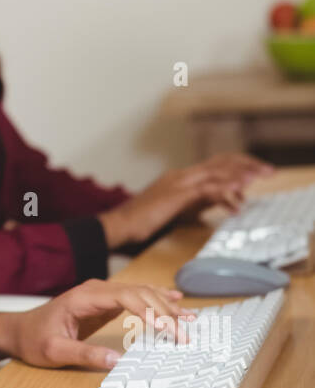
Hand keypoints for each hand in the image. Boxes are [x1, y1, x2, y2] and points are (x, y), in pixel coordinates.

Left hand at [0, 278, 195, 371]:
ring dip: (167, 305)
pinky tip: (176, 301)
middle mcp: (96, 290)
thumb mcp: (53, 352)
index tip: (168, 330)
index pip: (126, 298)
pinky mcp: (105, 301)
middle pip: (140, 293)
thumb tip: (116, 360)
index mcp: (84, 298)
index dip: (150, 312)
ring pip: (142, 293)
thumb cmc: (33, 340)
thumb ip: (83, 354)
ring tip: (191, 318)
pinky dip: (158, 301)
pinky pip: (136, 298)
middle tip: (186, 334)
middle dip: (165, 312)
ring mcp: (102, 293)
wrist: (19, 330)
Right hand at [99, 153, 272, 248]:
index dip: (238, 166)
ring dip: (240, 174)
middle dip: (247, 164)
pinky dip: (224, 189)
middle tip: (268, 171)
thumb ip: (197, 204)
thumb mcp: (176, 210)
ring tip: (259, 179)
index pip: (216, 165)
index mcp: (181, 177)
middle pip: (221, 162)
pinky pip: (205, 188)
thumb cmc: (142, 223)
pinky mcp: (176, 195)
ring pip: (216, 172)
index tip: (255, 175)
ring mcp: (178, 183)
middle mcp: (182, 175)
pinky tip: (237, 193)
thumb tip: (219, 202)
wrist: (119, 226)